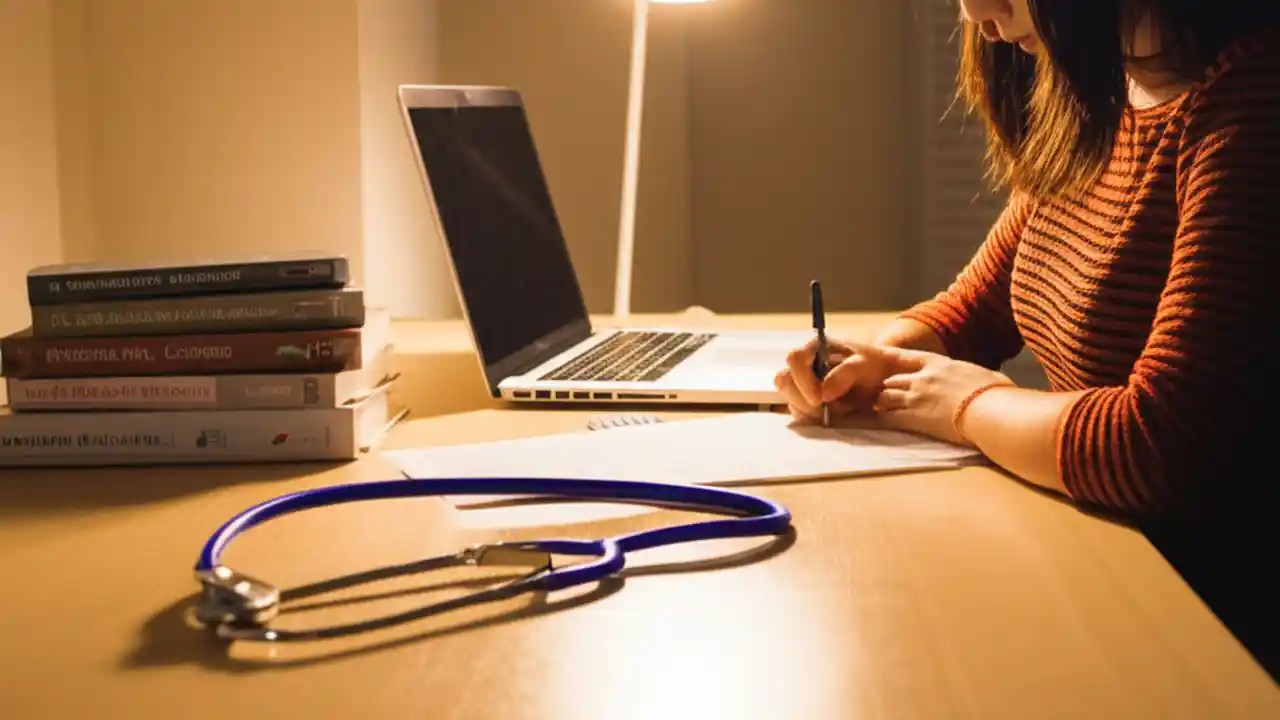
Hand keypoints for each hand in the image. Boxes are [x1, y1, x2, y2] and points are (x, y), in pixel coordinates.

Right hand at [774, 336, 895, 423]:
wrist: (881, 379)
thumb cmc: (874, 365)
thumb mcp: (866, 364)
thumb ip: (845, 374)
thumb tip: (824, 392)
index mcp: (815, 347)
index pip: (794, 359)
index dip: (802, 380)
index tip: (819, 399)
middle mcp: (804, 363)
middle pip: (784, 380)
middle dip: (803, 400)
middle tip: (826, 410)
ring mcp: (801, 382)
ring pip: (788, 398)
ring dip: (807, 410)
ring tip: (831, 412)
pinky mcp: (804, 399)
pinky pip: (797, 412)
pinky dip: (810, 418)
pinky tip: (828, 415)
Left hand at [873, 348, 1014, 445]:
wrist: (991, 410)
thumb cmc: (996, 393)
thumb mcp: (983, 375)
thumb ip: (972, 377)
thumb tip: (987, 381)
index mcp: (939, 364)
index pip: (906, 356)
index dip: (890, 357)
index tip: (877, 356)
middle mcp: (922, 378)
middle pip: (891, 380)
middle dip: (887, 387)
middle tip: (884, 395)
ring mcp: (915, 397)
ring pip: (884, 397)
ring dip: (882, 404)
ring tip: (879, 410)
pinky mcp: (913, 418)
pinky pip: (887, 418)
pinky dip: (880, 420)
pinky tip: (876, 423)